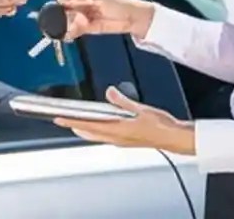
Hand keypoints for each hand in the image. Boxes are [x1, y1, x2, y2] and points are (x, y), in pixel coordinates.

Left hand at [53, 86, 193, 154]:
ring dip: (85, 130)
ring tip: (76, 124)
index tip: (60, 119)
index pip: (89, 125)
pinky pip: (106, 136)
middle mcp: (117, 138)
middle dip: (75, 127)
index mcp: (118, 130)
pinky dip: (97, 131)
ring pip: (97, 136)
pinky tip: (99, 126)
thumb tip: (110, 92)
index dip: (72, 122)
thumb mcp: (140, 109)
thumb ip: (122, 101)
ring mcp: (121, 141)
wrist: (173, 138)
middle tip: (63, 121)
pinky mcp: (127, 141)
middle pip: (89, 133)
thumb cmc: (161, 125)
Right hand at [54, 0, 154, 41]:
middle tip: (57, 14)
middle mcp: (86, 2)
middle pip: (69, 5)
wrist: (134, 19)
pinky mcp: (89, 27)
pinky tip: (67, 33)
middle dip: (62, 9)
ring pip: (71, 17)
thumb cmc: (120, 3)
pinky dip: (71, 32)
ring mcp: (87, 15)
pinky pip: (76, 29)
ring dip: (66, 21)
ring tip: (63, 24)